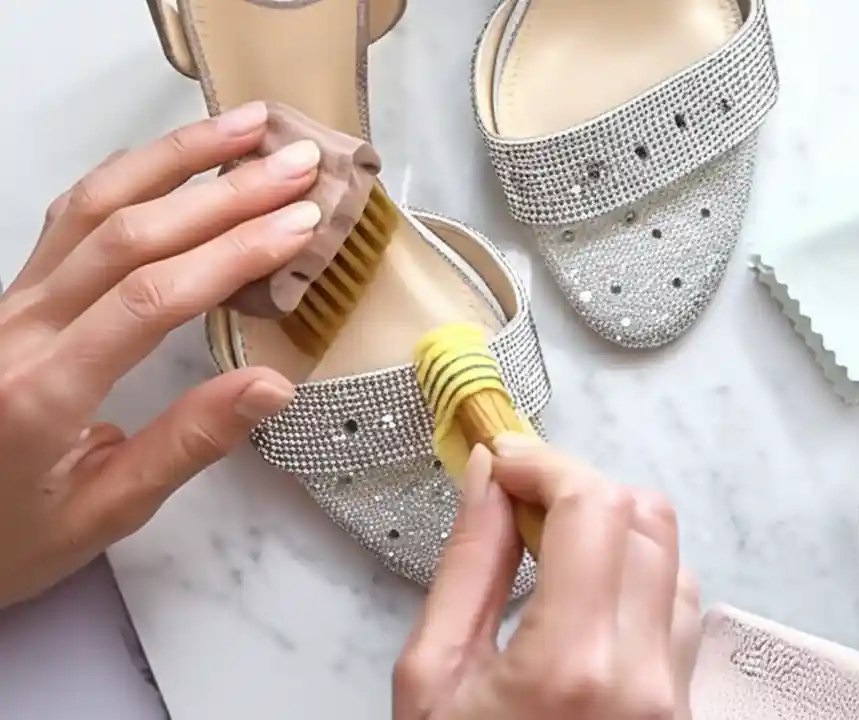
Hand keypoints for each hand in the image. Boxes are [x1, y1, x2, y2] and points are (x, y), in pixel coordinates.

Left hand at [0, 102, 322, 607]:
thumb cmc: (13, 535)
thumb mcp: (106, 512)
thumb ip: (186, 444)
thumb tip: (273, 386)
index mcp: (43, 392)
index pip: (150, 299)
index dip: (232, 252)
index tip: (302, 224)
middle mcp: (18, 330)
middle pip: (127, 235)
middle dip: (223, 192)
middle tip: (300, 163)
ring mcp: (9, 303)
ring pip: (92, 206)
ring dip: (175, 159)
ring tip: (248, 127)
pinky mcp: (12, 295)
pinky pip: (71, 217)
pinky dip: (131, 176)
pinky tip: (176, 160)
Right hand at [394, 437, 701, 719]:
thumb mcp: (433, 680)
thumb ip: (468, 566)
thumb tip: (488, 478)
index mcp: (572, 663)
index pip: (593, 505)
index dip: (545, 463)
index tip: (502, 461)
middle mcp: (643, 674)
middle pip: (645, 516)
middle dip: (578, 486)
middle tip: (520, 500)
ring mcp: (674, 694)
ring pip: (674, 556)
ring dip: (615, 528)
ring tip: (551, 549)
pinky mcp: (685, 707)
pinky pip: (681, 608)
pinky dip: (640, 576)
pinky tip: (587, 595)